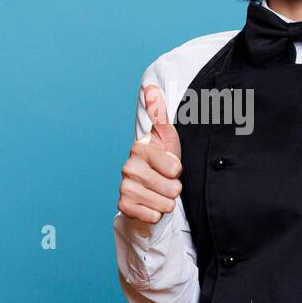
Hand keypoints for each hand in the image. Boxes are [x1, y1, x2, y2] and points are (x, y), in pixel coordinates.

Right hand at [117, 84, 183, 225]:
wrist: (149, 191)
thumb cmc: (162, 163)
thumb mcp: (167, 137)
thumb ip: (161, 113)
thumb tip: (151, 87)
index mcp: (140, 147)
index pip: (174, 168)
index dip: (177, 170)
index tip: (170, 167)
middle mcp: (128, 166)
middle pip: (172, 188)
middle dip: (174, 189)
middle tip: (166, 183)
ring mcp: (124, 187)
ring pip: (164, 204)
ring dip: (167, 202)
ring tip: (160, 193)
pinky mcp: (123, 206)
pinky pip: (153, 216)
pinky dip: (157, 214)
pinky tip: (151, 205)